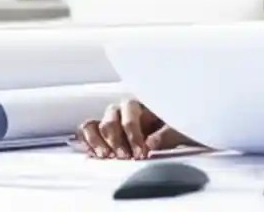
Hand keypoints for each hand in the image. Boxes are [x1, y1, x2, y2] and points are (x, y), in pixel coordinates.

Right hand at [76, 99, 195, 159]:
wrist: (169, 132)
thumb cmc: (172, 127)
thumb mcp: (177, 129)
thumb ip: (165, 135)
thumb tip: (150, 143)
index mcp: (139, 105)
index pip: (129, 115)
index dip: (133, 135)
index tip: (140, 153)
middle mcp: (120, 110)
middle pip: (109, 121)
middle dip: (116, 141)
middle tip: (124, 157)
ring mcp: (108, 121)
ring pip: (94, 125)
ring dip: (98, 142)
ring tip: (106, 157)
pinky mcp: (101, 134)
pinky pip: (86, 132)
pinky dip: (87, 142)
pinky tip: (95, 154)